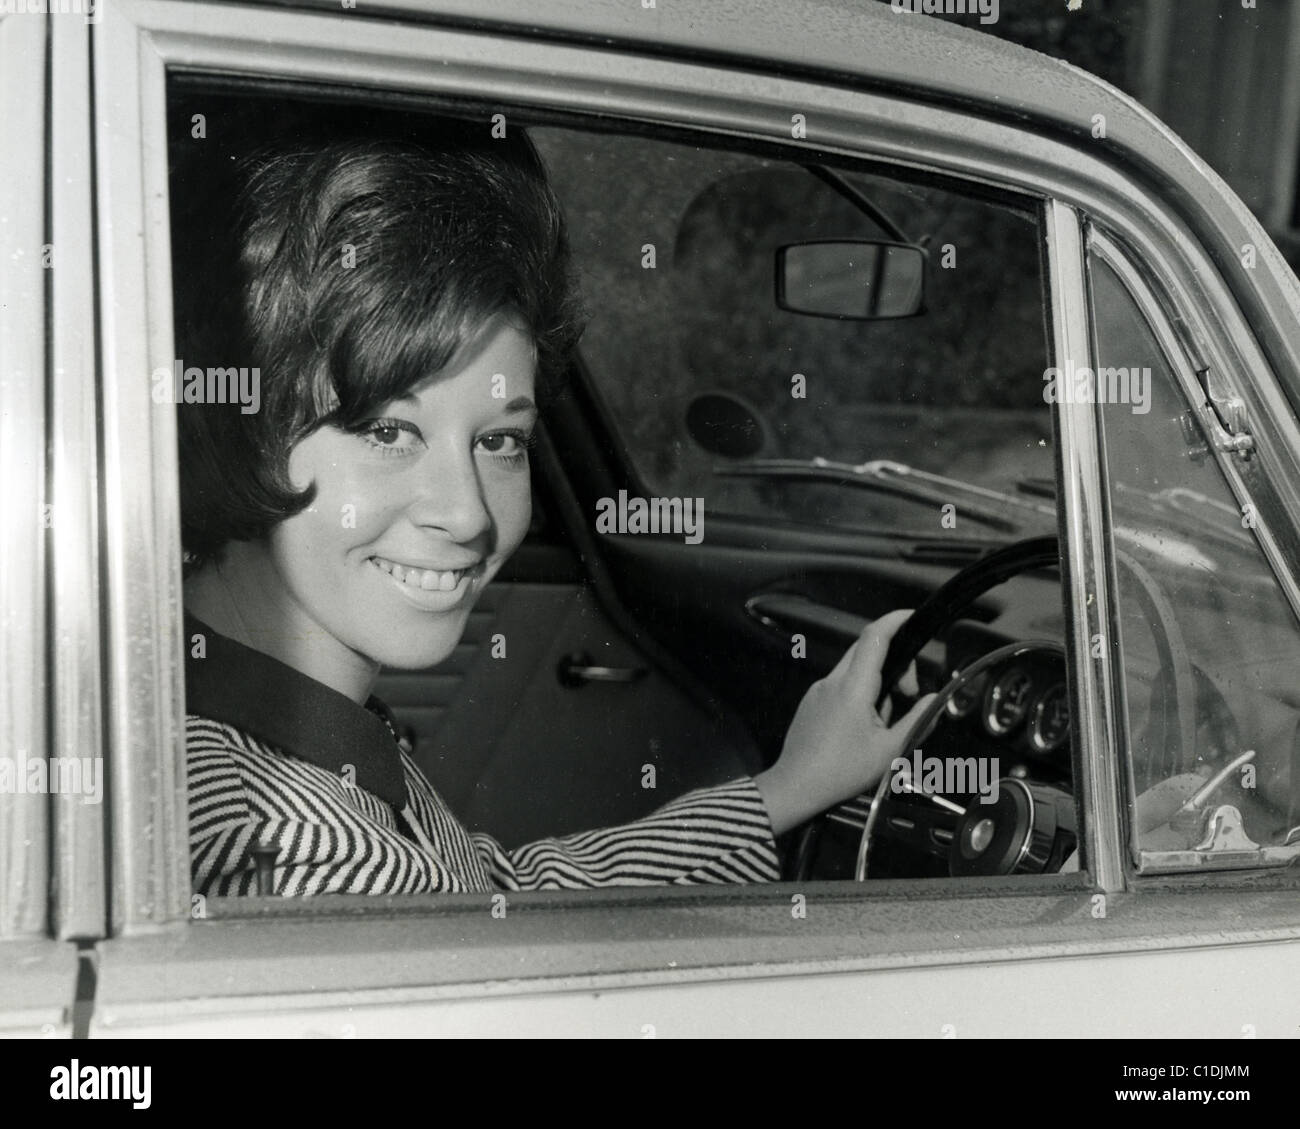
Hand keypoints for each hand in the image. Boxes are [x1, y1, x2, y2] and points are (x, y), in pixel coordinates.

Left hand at [754, 609, 936, 835]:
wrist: (796, 785)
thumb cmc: (839, 772)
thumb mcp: (889, 751)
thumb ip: (917, 722)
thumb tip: (933, 701)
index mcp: (853, 688)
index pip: (874, 637)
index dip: (895, 620)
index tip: (910, 616)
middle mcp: (832, 682)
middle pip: (867, 651)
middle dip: (895, 665)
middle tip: (907, 694)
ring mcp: (818, 690)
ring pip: (854, 670)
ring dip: (876, 684)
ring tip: (881, 721)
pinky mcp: (812, 701)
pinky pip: (840, 686)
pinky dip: (859, 695)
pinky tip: (861, 726)